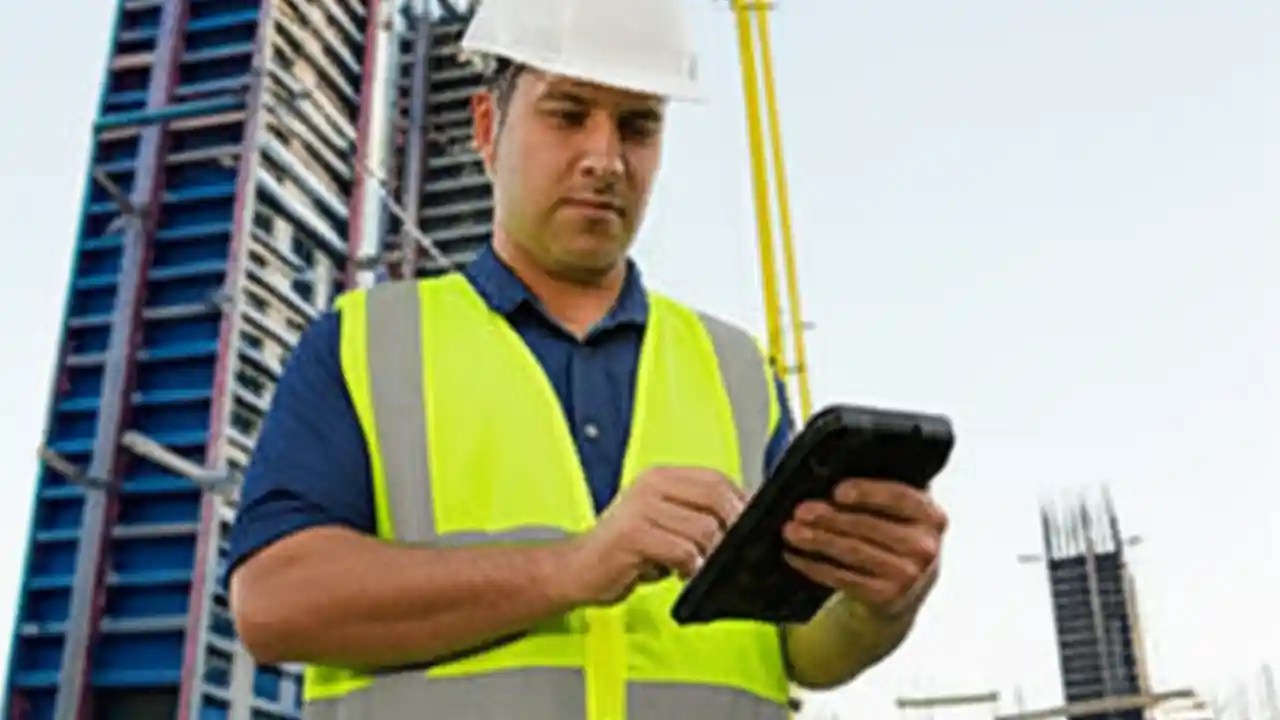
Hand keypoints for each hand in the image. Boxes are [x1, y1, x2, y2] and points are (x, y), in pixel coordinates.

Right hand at [563, 467, 745, 605]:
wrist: (576, 569)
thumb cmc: (625, 551)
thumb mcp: (663, 523)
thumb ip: (695, 515)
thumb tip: (742, 520)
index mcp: (661, 476)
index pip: (716, 479)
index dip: (740, 503)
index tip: (748, 528)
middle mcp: (651, 484)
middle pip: (716, 497)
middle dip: (731, 529)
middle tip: (727, 553)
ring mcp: (641, 507)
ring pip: (704, 529)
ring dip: (707, 555)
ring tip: (693, 567)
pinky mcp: (633, 535)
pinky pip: (683, 551)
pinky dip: (688, 567)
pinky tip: (676, 573)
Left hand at [782, 478, 946, 619]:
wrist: (904, 592)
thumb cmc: (892, 537)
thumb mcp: (898, 513)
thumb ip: (877, 492)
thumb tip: (826, 476)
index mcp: (931, 516)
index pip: (901, 497)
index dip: (868, 492)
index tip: (837, 491)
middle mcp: (925, 547)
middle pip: (870, 526)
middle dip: (830, 517)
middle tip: (800, 510)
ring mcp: (908, 576)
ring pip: (854, 552)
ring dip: (817, 541)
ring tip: (791, 531)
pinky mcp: (886, 598)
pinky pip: (843, 578)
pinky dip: (815, 566)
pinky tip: (795, 555)